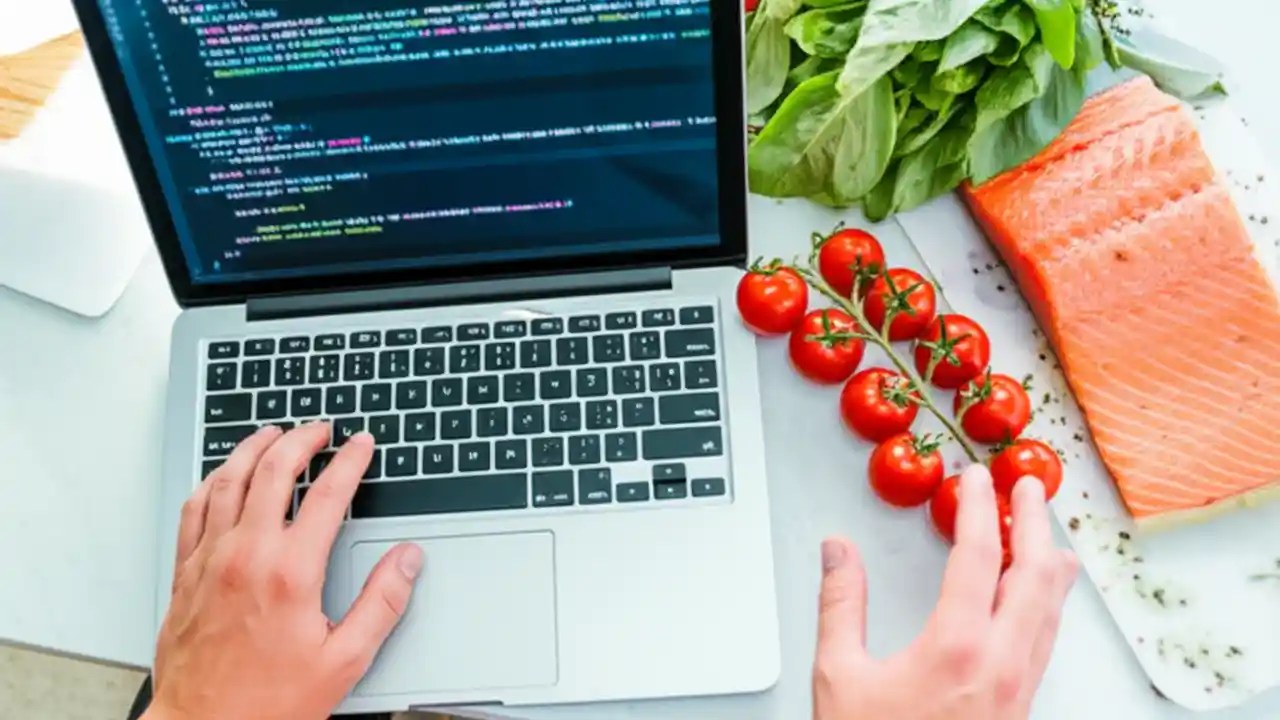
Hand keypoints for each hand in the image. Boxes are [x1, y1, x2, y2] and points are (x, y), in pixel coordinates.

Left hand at [144, 423, 423, 719]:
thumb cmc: (267, 704)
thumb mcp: (344, 660)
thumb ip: (382, 603)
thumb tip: (406, 560)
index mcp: (290, 574)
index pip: (326, 495)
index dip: (349, 461)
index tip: (361, 446)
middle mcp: (246, 556)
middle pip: (272, 471)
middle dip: (301, 440)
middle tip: (320, 429)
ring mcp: (210, 561)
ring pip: (228, 480)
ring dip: (253, 449)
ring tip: (273, 434)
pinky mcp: (185, 574)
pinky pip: (194, 510)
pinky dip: (212, 481)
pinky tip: (223, 475)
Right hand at [813, 465, 1077, 719]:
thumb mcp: (840, 676)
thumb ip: (841, 604)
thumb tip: (838, 551)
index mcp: (957, 648)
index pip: (980, 555)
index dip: (979, 507)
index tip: (973, 479)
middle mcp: (1001, 666)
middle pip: (1037, 575)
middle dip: (1036, 522)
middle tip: (1028, 487)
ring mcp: (1019, 690)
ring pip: (1053, 610)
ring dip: (1050, 561)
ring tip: (1045, 533)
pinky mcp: (1021, 709)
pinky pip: (1047, 640)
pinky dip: (1045, 601)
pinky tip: (1036, 601)